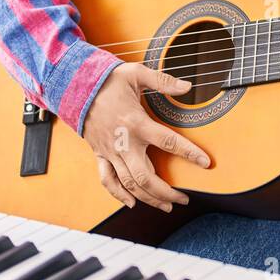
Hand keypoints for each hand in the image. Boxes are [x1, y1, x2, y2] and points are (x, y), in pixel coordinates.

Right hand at [81, 61, 212, 211]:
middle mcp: (124, 142)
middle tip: (184, 199)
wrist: (74, 87)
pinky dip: (118, 194)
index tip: (206, 163)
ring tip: (166, 206)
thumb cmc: (107, 80)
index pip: (169, 142)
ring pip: (129, 184)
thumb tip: (187, 86)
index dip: (189, 153)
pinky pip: (107, 180)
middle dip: (166, 192)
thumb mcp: (137, 74)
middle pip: (146, 176)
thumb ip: (163, 81)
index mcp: (136, 123)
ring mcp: (111, 151)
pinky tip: (131, 203)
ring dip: (148, 198)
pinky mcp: (100, 154)